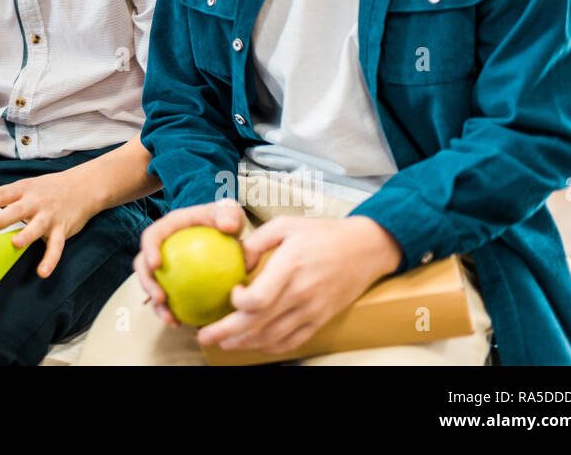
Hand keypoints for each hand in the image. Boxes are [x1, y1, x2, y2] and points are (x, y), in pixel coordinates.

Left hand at [0, 168, 96, 277]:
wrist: (84, 187)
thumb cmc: (49, 188)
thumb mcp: (24, 185)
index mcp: (24, 189)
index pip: (1, 195)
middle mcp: (36, 202)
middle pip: (16, 210)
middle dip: (0, 220)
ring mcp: (50, 216)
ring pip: (37, 227)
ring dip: (27, 235)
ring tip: (16, 244)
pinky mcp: (62, 229)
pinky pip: (56, 246)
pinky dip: (50, 259)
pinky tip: (42, 271)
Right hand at [134, 199, 247, 327]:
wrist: (226, 233)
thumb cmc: (225, 219)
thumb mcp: (229, 211)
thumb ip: (229, 214)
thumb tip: (228, 226)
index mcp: (167, 227)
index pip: (151, 236)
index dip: (148, 250)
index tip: (156, 264)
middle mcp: (161, 247)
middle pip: (143, 265)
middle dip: (146, 283)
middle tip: (160, 298)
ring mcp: (165, 266)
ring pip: (152, 286)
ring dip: (157, 305)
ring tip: (171, 320)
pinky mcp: (174, 282)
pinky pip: (169, 298)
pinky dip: (173, 312)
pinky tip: (184, 324)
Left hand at [194, 215, 403, 354]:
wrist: (365, 249)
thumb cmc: (323, 233)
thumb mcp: (286, 224)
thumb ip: (257, 241)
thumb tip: (238, 262)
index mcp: (290, 267)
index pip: (259, 299)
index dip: (239, 303)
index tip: (231, 293)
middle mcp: (301, 293)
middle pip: (259, 323)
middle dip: (227, 332)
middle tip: (205, 336)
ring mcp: (312, 310)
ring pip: (273, 337)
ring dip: (245, 343)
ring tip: (224, 342)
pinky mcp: (320, 319)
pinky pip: (293, 341)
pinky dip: (271, 346)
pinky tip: (255, 344)